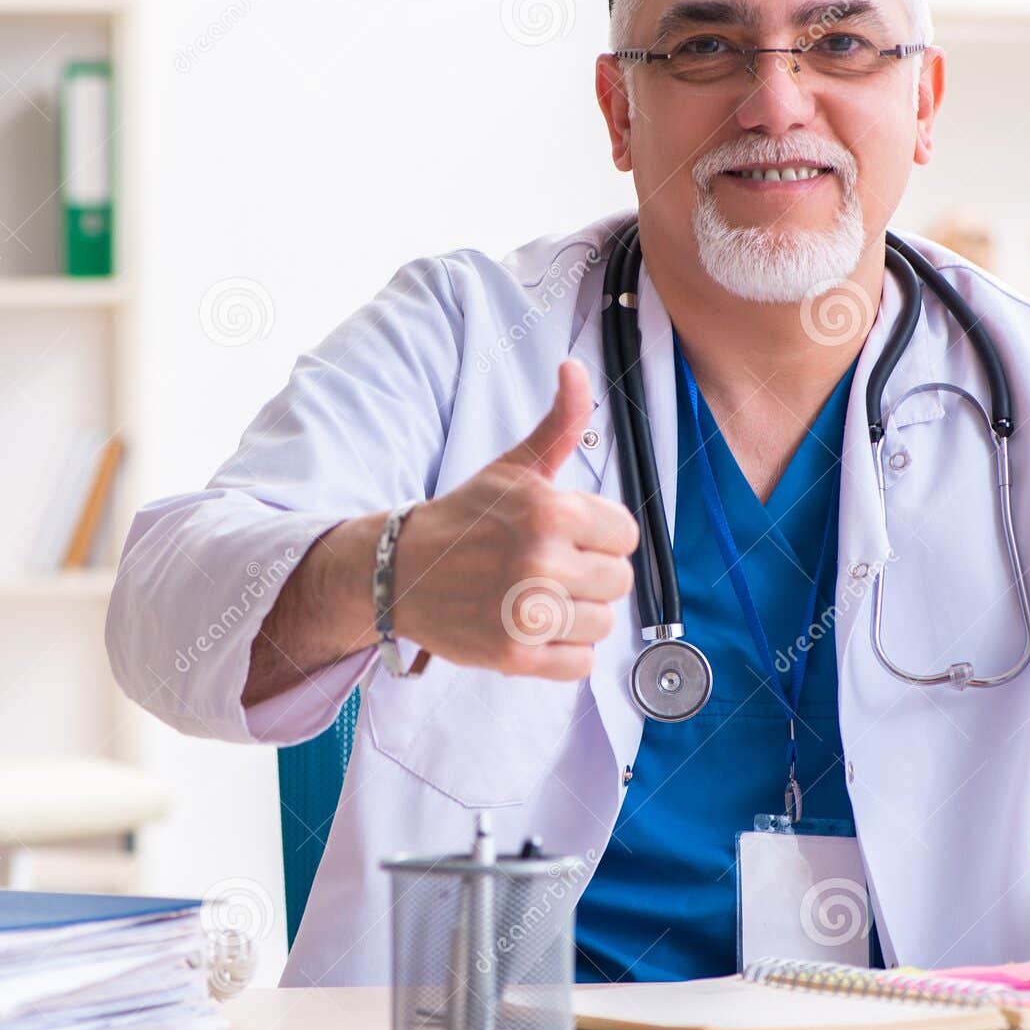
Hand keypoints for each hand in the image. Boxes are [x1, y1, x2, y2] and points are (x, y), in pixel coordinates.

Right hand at [391, 359, 638, 679]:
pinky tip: (532, 627)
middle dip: (590, 575)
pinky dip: (563, 651)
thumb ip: (559, 422)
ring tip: (537, 596)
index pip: (626, 535)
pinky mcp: (515, 656)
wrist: (402, 571)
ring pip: (603, 623)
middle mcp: (540, 562)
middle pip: (619, 581)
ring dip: (577, 614)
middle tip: (547, 567)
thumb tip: (575, 368)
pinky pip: (580, 662)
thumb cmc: (468, 518)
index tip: (565, 535)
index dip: (600, 536)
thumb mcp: (515, 467)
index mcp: (549, 511)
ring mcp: (526, 612)